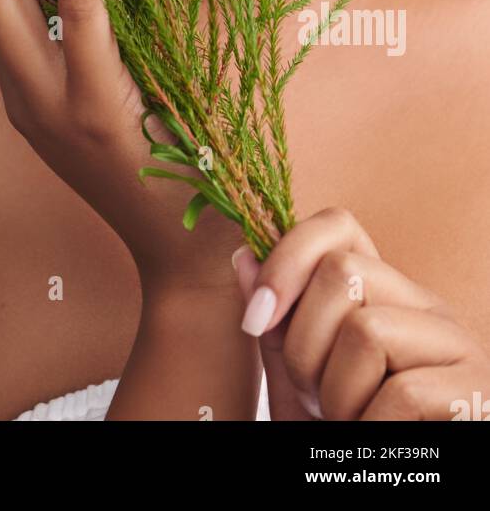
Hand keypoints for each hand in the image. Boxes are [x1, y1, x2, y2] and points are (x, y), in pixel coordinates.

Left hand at [232, 206, 489, 419]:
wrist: (386, 485)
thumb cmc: (345, 436)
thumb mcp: (302, 379)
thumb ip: (278, 323)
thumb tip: (244, 254)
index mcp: (387, 296)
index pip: (338, 226)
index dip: (287, 260)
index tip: (255, 318)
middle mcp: (427, 307)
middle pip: (341, 273)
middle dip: (306, 346)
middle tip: (317, 399)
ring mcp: (459, 345)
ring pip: (366, 330)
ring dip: (337, 395)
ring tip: (349, 423)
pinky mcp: (478, 391)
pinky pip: (402, 392)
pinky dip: (371, 428)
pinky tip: (376, 440)